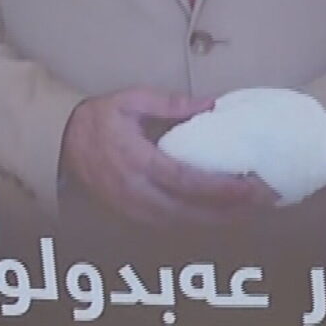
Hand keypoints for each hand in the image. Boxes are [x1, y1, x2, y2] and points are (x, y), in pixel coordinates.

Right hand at [60, 90, 281, 227]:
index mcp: (137, 161)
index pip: (187, 182)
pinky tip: (220, 216)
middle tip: (264, 202)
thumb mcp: (133, 100)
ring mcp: (131, 208)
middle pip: (190, 212)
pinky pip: (170, 225)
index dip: (221, 188)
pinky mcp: (130, 216)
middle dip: (230, 211)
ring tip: (251, 211)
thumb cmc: (99, 118)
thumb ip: (171, 104)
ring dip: (218, 220)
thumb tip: (211, 105)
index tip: (251, 186)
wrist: (62, 143)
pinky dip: (198, 222)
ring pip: (182, 224)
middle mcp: (135, 192)